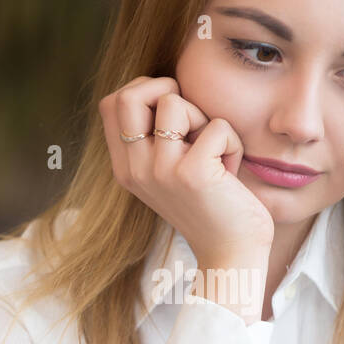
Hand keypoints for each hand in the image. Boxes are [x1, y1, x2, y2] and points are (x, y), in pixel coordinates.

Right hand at [100, 75, 274, 262]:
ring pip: (174, 102)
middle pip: (129, 96)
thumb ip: (156, 139)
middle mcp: (136, 170)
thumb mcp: (169, 173)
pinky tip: (230, 173)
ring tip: (214, 152)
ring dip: (204, 118)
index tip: (170, 109)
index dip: (143, 90)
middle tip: (191, 118)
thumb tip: (165, 88)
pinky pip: (217, 126)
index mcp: (126, 169)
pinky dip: (233, 143)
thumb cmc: (210, 207)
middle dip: (165, 89)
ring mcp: (161, 171)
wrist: (231, 255)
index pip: (111, 104)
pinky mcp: (192, 173)